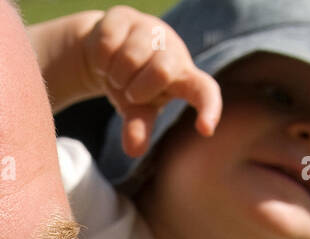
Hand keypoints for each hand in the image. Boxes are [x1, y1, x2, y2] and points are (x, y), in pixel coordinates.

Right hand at [79, 6, 221, 155]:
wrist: (103, 54)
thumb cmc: (130, 86)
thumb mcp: (136, 110)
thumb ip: (138, 128)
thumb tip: (134, 150)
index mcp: (184, 77)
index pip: (205, 91)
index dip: (209, 108)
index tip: (205, 129)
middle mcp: (172, 49)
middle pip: (161, 71)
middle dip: (136, 88)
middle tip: (129, 91)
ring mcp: (150, 29)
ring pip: (130, 58)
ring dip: (115, 75)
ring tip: (116, 75)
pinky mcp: (125, 16)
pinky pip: (108, 45)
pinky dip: (101, 60)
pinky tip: (104, 59)